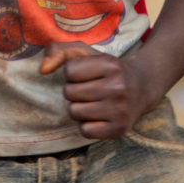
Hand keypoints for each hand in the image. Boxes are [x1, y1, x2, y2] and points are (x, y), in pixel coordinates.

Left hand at [38, 46, 157, 139]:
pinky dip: (87, 124)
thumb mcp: (87, 53)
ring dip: (79, 107)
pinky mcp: (119, 129)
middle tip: (91, 89)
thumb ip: (60, 52)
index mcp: (111, 64)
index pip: (70, 71)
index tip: (89, 73)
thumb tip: (41, 70)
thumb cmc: (107, 69)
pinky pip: (85, 130)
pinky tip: (98, 116)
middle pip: (69, 92)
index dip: (74, 72)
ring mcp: (120, 110)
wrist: (142, 87)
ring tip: (94, 102)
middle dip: (74, 91)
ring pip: (75, 112)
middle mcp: (118, 87)